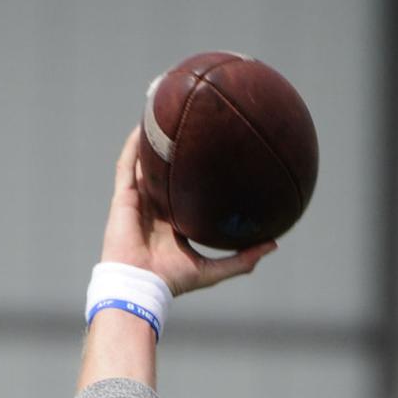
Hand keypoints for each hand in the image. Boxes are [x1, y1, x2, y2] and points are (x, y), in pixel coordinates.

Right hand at [98, 126, 275, 295]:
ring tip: (164, 111)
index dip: (198, 174)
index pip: (187, 193)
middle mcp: (156, 208)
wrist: (142, 285)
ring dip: (153, 138)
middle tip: (192, 123)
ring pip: (145, 162)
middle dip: (175, 149)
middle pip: (167, 172)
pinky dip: (134, 145)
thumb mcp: (215, 268)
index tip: (215, 155)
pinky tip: (144, 124)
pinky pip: (127, 165)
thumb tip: (274, 244)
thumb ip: (243, 258)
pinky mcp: (123, 197)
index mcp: (174, 222)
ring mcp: (138, 201)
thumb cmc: (174, 281)